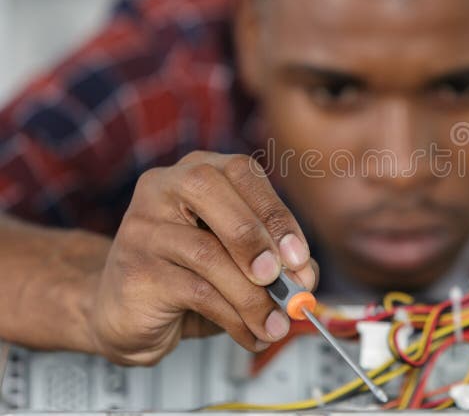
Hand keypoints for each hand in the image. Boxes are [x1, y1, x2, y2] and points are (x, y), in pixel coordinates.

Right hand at [88, 151, 315, 365]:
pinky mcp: (135, 271)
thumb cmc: (187, 275)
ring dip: (253, 295)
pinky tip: (251, 333)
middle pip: (213, 191)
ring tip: (276, 322)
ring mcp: (143, 227)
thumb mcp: (238, 261)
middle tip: (284, 280)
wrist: (126, 311)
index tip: (299, 256)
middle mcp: (164, 188)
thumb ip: (276, 259)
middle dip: (258, 238)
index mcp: (197, 171)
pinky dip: (234, 318)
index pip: (242, 172)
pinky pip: (195, 292)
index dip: (275, 212)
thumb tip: (306, 274)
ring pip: (207, 252)